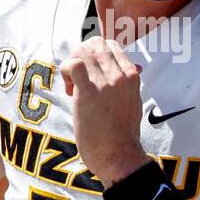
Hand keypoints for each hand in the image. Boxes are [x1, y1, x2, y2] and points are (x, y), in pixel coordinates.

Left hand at [60, 37, 148, 186]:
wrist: (119, 156)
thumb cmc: (123, 134)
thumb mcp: (133, 102)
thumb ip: (128, 84)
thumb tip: (133, 68)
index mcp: (132, 75)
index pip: (110, 45)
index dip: (95, 56)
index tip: (91, 76)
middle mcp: (121, 74)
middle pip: (95, 43)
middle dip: (81, 55)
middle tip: (78, 79)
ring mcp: (106, 82)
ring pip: (83, 50)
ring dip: (73, 64)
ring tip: (73, 87)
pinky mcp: (89, 93)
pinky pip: (75, 65)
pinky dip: (67, 70)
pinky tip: (69, 88)